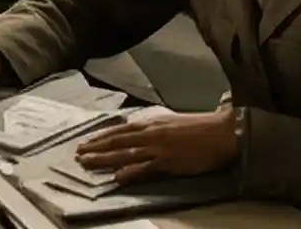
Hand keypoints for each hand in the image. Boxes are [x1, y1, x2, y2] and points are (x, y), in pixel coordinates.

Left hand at [76, 107, 239, 183]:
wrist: (222, 132)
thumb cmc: (200, 127)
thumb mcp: (171, 122)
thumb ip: (154, 128)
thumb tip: (138, 132)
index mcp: (152, 123)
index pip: (120, 130)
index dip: (102, 136)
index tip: (86, 142)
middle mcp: (151, 133)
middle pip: (117, 141)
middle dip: (96, 148)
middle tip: (78, 154)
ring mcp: (158, 148)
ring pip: (125, 154)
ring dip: (104, 159)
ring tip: (87, 164)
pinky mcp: (168, 162)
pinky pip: (145, 168)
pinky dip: (130, 172)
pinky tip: (117, 177)